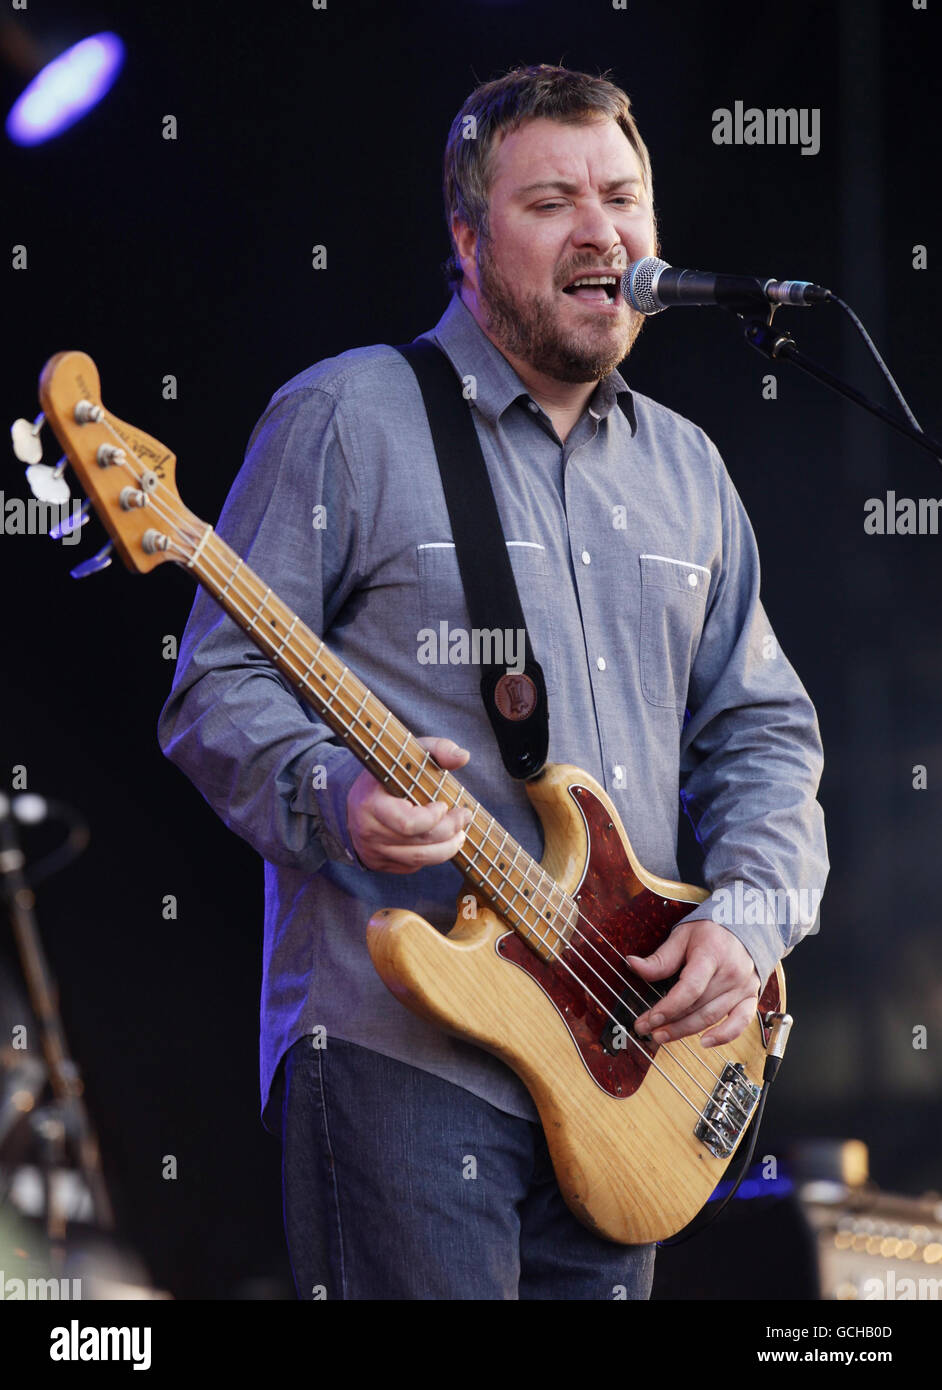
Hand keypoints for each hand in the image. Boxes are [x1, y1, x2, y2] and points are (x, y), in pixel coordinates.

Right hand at [347, 737, 471, 872]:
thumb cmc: (390, 772)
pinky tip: (438, 842)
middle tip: (464, 817)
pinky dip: (430, 856)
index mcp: (370, 803)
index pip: (407, 823)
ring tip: (460, 835)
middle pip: (418, 843)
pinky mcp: (378, 863)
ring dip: (446, 849)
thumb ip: (438, 749)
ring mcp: (372, 850)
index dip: (433, 819)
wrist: (358, 796)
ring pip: (418, 860)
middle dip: (449, 831)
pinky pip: (410, 866)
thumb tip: (463, 757)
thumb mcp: (409, 753)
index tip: (444, 805)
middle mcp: (368, 831)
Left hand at [629, 919, 760, 1047]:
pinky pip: (740, 1023)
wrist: (747, 925)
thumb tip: (633, 965)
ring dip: (685, 1031)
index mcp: (712, 953)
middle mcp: (731, 973)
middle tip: (646, 1029)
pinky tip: (705, 1042)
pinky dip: (724, 1036)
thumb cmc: (712, 931)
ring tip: (662, 1036)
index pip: (690, 987)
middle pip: (697, 1006)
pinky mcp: (750, 997)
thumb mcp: (683, 935)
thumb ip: (661, 957)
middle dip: (669, 1022)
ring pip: (712, 1017)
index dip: (668, 1006)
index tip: (650, 1018)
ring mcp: (743, 987)